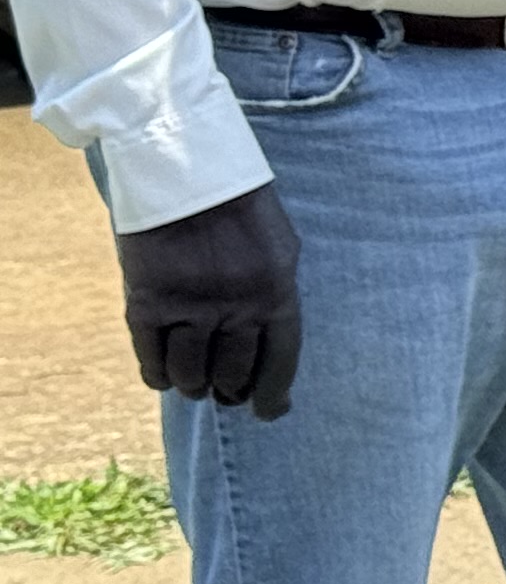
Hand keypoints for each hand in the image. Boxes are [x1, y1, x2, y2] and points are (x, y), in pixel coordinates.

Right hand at [117, 182, 303, 418]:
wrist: (185, 171)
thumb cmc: (241, 208)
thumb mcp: (279, 249)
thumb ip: (275, 295)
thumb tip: (269, 344)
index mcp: (277, 293)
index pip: (280, 362)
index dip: (273, 395)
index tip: (268, 411)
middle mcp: (236, 308)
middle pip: (231, 374)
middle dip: (229, 391)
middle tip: (224, 394)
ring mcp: (189, 308)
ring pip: (189, 375)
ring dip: (193, 386)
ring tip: (194, 385)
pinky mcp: (147, 304)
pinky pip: (151, 360)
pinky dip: (156, 375)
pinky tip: (162, 377)